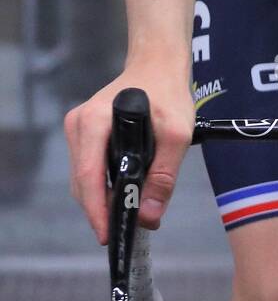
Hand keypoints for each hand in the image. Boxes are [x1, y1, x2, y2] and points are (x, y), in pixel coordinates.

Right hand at [64, 61, 193, 245]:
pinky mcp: (82, 133)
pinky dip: (102, 185)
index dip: (97, 210)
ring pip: (83, 178)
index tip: (109, 236)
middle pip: (83, 182)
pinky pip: (88, 168)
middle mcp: (78, 124)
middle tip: (129, 229)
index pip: (89, 176)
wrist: (157, 64)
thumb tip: (149, 217)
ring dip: (103, 199)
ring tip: (131, 214)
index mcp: (94, 121)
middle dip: (103, 209)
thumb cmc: (167, 93)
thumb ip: (164, 175)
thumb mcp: (176, 133)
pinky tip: (123, 193)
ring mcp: (77, 128)